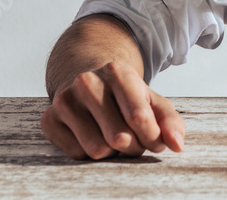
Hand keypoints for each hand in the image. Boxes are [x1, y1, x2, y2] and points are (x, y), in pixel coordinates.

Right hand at [40, 61, 184, 159]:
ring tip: (114, 138)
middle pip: (119, 138)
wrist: (86, 80)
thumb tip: (177, 146)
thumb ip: (170, 122)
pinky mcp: (48, 118)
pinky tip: (93, 136)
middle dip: (134, 147)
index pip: (139, 117)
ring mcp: (64, 99)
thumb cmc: (126, 95)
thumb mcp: (152, 100)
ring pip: (97, 149)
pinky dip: (90, 153)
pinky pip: (76, 154)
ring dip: (112, 153)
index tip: (155, 141)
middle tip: (135, 140)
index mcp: (117, 71)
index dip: (152, 137)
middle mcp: (87, 81)